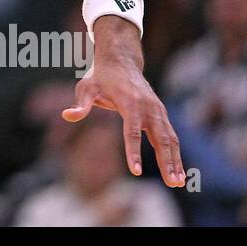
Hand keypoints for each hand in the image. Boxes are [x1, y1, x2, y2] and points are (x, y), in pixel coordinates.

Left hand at [62, 17, 185, 187]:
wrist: (121, 61)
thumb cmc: (101, 77)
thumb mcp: (87, 87)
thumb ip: (81, 104)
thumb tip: (67, 115)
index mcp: (130, 103)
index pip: (132, 132)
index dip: (134, 152)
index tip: (136, 171)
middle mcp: (148, 107)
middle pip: (160, 138)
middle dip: (167, 162)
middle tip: (173, 184)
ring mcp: (157, 110)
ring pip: (170, 139)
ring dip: (176, 161)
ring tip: (179, 183)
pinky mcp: (161, 114)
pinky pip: (171, 136)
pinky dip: (176, 153)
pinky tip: (178, 171)